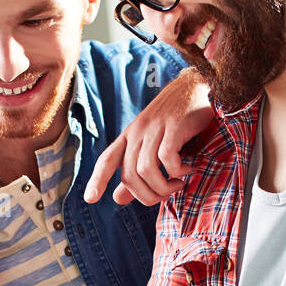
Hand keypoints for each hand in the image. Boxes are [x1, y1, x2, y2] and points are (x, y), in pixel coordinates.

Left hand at [84, 67, 213, 206]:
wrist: (195, 87)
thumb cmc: (174, 121)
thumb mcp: (152, 145)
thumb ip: (136, 173)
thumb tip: (118, 199)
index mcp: (129, 137)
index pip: (107, 160)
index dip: (97, 180)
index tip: (90, 199)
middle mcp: (137, 132)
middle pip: (130, 175)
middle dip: (147, 196)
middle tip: (165, 197)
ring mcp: (155, 127)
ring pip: (145, 169)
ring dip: (163, 187)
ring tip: (178, 185)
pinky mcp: (174, 125)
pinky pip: (167, 157)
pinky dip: (177, 171)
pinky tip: (189, 170)